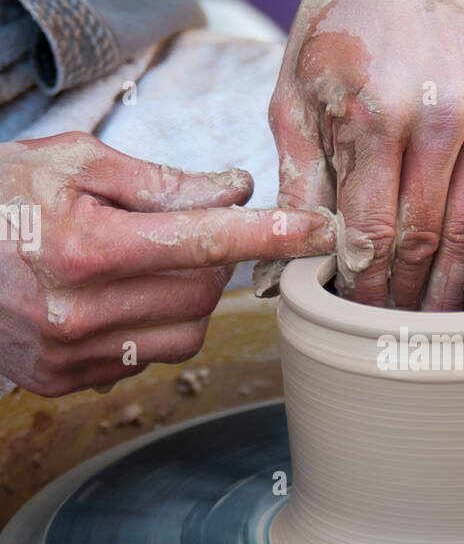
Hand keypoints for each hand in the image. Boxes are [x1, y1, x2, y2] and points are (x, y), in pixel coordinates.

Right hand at [0, 132, 333, 395]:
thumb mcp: (70, 161)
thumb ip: (158, 181)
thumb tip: (232, 190)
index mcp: (85, 247)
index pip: (205, 242)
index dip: (270, 233)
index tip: (319, 231)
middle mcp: (81, 312)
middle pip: (202, 293)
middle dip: (215, 260)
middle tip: (190, 229)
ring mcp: (71, 355)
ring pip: (184, 333)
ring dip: (190, 297)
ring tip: (147, 261)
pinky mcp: (64, 382)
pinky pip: (145, 358)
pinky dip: (152, 325)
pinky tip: (117, 295)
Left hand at [268, 0, 463, 310]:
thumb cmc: (334, 30)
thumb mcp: (293, 99)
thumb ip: (297, 182)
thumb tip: (288, 260)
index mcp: (372, 114)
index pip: (371, 231)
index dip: (364, 285)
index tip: (356, 317)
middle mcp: (436, 115)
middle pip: (423, 238)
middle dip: (405, 294)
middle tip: (395, 333)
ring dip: (452, 286)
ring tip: (437, 326)